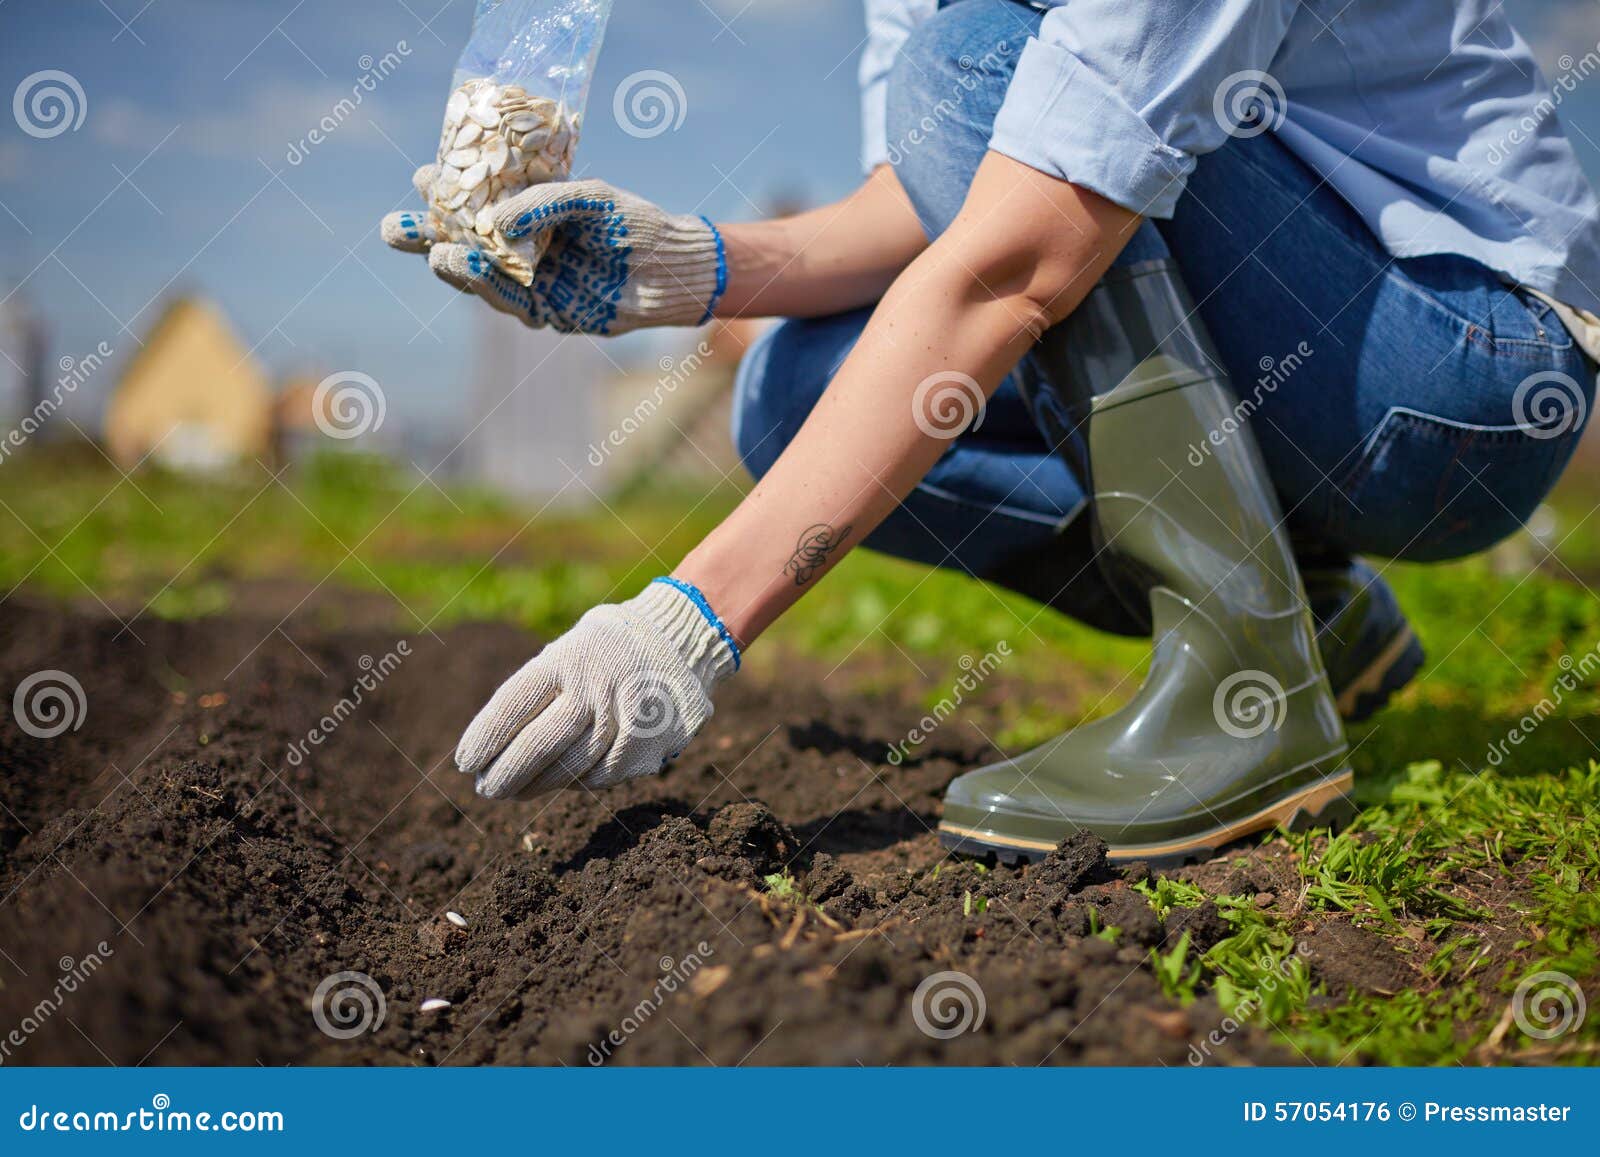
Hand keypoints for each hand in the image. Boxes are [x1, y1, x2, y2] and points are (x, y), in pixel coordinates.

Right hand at [381, 172, 725, 335]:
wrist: (672, 269)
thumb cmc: (633, 223)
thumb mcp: (589, 197)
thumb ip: (542, 202)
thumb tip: (493, 221)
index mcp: (525, 214)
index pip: (474, 203)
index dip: (445, 193)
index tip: (423, 177)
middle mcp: (520, 250)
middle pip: (461, 245)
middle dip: (425, 239)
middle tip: (396, 229)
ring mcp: (531, 283)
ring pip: (480, 279)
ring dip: (456, 267)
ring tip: (440, 252)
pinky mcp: (547, 313)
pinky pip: (511, 302)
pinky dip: (492, 287)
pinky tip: (473, 269)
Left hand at [455, 580, 740, 798]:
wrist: (682, 640)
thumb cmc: (607, 649)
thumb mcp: (571, 648)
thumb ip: (540, 689)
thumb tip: (493, 743)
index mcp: (569, 656)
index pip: (516, 701)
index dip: (486, 736)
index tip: (465, 762)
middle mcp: (598, 684)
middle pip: (542, 741)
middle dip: (508, 772)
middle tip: (485, 789)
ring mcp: (627, 714)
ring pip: (572, 766)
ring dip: (537, 784)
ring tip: (513, 791)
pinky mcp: (651, 741)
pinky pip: (604, 774)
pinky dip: (576, 781)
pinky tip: (558, 782)